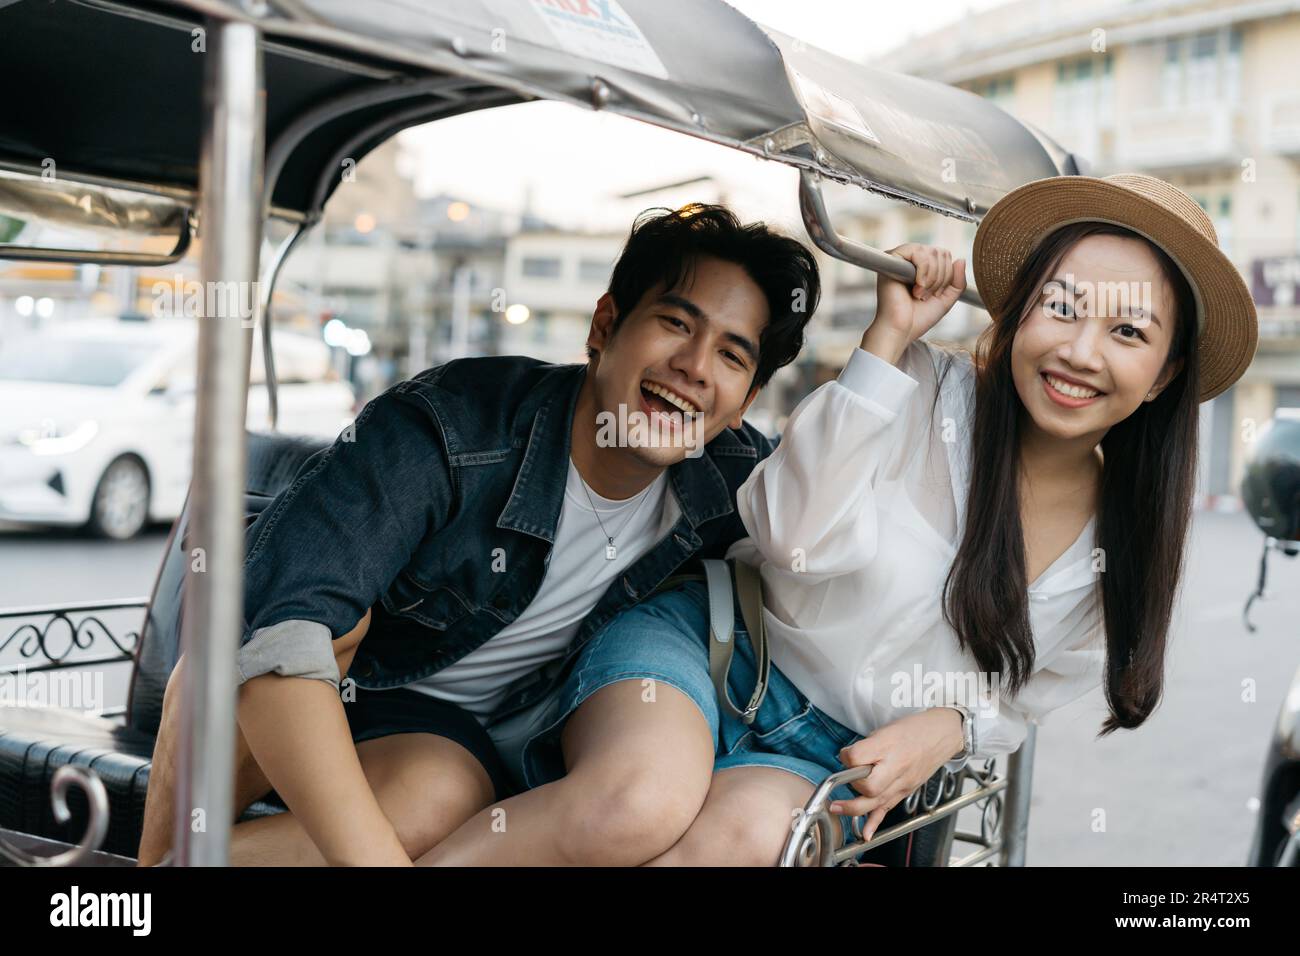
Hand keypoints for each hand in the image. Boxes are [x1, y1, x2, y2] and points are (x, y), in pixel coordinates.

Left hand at [829, 707, 963, 840]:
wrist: (941, 735)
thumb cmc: (914, 730)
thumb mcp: (884, 730)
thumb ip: (865, 746)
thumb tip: (847, 760)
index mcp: (888, 746)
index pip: (857, 756)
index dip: (846, 757)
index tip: (845, 755)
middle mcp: (897, 767)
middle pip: (869, 786)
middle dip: (852, 785)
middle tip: (843, 780)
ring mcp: (903, 782)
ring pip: (876, 802)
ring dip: (854, 808)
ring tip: (836, 808)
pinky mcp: (906, 791)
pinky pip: (888, 809)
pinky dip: (875, 823)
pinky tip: (865, 834)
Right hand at [861, 244, 966, 363]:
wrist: (900, 330)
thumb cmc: (918, 318)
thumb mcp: (946, 298)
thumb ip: (957, 281)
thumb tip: (961, 259)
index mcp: (920, 266)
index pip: (944, 256)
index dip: (947, 275)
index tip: (935, 295)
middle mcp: (909, 259)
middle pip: (940, 252)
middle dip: (940, 277)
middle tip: (926, 296)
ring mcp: (900, 258)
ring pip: (931, 252)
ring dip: (932, 278)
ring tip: (919, 294)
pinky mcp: (892, 259)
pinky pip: (919, 253)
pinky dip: (924, 272)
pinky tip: (916, 287)